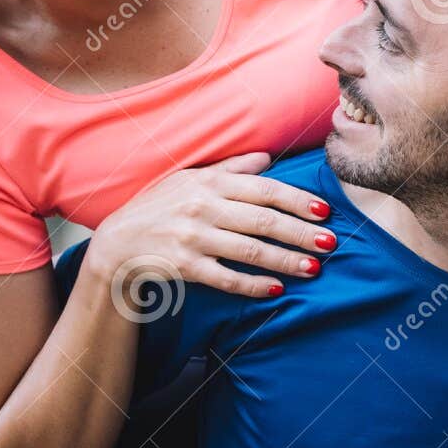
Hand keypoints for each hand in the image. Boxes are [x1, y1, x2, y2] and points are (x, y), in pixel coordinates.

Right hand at [87, 152, 335, 299]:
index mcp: (209, 183)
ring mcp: (193, 238)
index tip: (324, 211)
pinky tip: (276, 288)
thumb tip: (268, 158)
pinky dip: (253, 285)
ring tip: (313, 268)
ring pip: (250, 250)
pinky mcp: (184, 266)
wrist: (117, 244)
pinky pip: (226, 278)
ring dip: (285, 260)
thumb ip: (231, 168)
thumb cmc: (158, 207)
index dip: (297, 200)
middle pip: (263, 220)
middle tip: (331, 242)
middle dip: (300, 232)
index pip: (264, 190)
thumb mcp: (189, 178)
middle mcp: (202, 207)